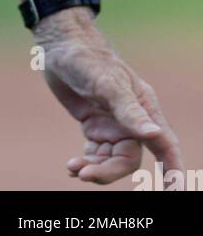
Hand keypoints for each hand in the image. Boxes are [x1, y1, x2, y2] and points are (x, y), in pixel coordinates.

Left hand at [39, 15, 182, 185]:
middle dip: (109, 171)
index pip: (164, 145)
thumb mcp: (107, 83)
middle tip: (85, 174)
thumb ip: (130, 110)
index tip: (176, 191)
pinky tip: (72, 166)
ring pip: (111, 160)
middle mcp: (131, 120)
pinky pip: (96, 153)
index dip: (172, 171)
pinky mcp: (94, 125)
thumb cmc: (87, 58)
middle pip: (129, 159)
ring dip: (94, 168)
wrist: (60, 44)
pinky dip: (86, 162)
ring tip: (73, 167)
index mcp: (144, 108)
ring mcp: (112, 124)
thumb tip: (154, 134)